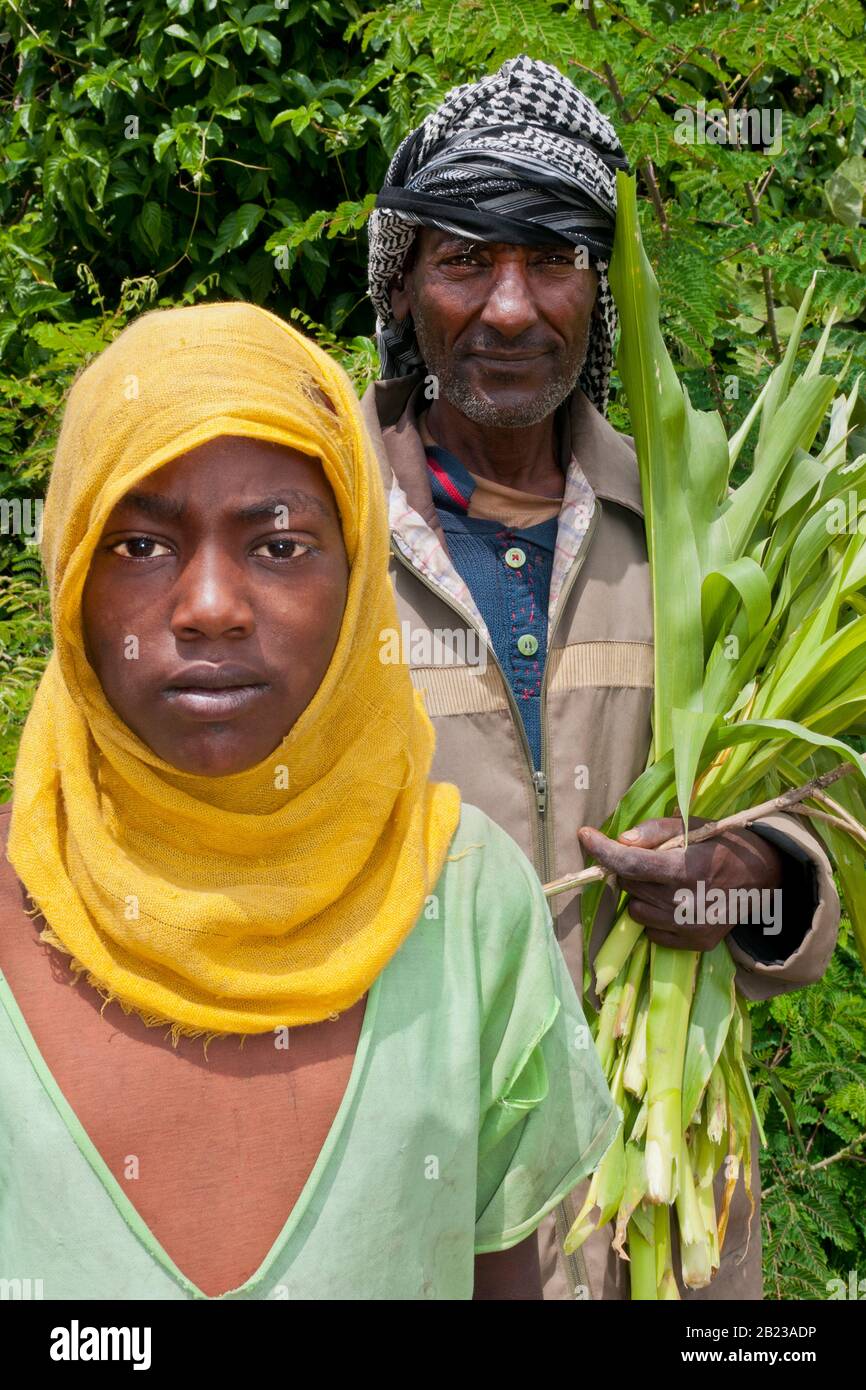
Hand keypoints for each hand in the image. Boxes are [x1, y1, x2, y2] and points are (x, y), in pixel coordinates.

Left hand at [577, 816, 784, 950]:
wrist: (764, 880)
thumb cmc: (724, 846)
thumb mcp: (694, 827)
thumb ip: (655, 832)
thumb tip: (621, 841)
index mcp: (686, 868)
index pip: (630, 862)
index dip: (602, 850)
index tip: (585, 835)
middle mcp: (686, 901)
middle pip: (630, 885)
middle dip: (632, 870)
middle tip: (656, 862)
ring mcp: (690, 927)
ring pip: (636, 910)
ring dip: (642, 895)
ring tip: (669, 884)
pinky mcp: (695, 943)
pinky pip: (651, 931)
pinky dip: (655, 917)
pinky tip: (677, 903)